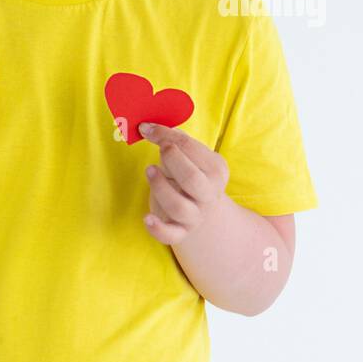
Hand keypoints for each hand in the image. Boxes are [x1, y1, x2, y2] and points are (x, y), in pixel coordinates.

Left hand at [138, 122, 229, 244]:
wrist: (206, 212)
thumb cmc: (193, 175)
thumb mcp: (194, 157)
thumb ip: (179, 142)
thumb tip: (154, 126)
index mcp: (216, 170)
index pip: (191, 148)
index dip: (166, 135)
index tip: (146, 128)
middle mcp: (208, 194)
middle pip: (191, 178)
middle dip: (172, 160)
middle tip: (160, 149)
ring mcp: (195, 215)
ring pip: (177, 205)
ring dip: (159, 187)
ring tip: (150, 170)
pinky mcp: (181, 232)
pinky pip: (170, 235)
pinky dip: (158, 229)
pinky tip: (147, 218)